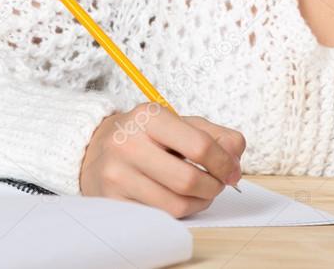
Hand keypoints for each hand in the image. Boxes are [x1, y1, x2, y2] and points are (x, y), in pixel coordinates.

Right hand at [79, 101, 245, 218]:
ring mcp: (117, 175)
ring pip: (176, 204)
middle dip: (214, 186)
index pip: (200, 146)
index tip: (232, 171)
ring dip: (200, 202)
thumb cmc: (148, 135)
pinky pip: (160, 216)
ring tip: (201, 191)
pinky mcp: (112, 200)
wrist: (97, 148)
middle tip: (218, 183)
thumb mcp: (182, 123)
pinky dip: (180, 211)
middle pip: (189, 180)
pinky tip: (180, 198)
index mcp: (150, 117)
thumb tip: (235, 159)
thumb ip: (217, 136)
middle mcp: (128, 144)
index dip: (224, 163)